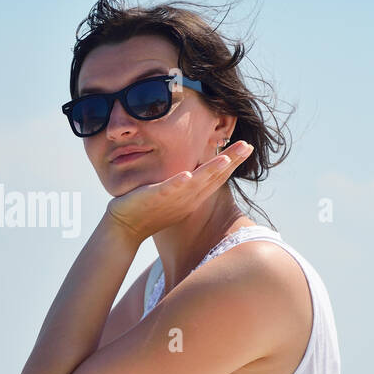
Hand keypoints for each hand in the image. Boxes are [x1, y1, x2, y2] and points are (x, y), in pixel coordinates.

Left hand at [106, 140, 252, 240]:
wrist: (125, 228)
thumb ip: (185, 182)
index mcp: (193, 196)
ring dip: (211, 170)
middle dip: (231, 161)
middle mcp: (188, 198)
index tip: (247, 147)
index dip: (233, 162)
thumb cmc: (148, 210)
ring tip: (226, 158)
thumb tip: (193, 166)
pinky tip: (187, 175)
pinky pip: (168, 189)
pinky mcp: (155, 198)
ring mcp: (173, 199)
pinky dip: (178, 183)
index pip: (218, 177)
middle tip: (248, 145)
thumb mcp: (173, 194)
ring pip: (196, 183)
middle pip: (214, 178)